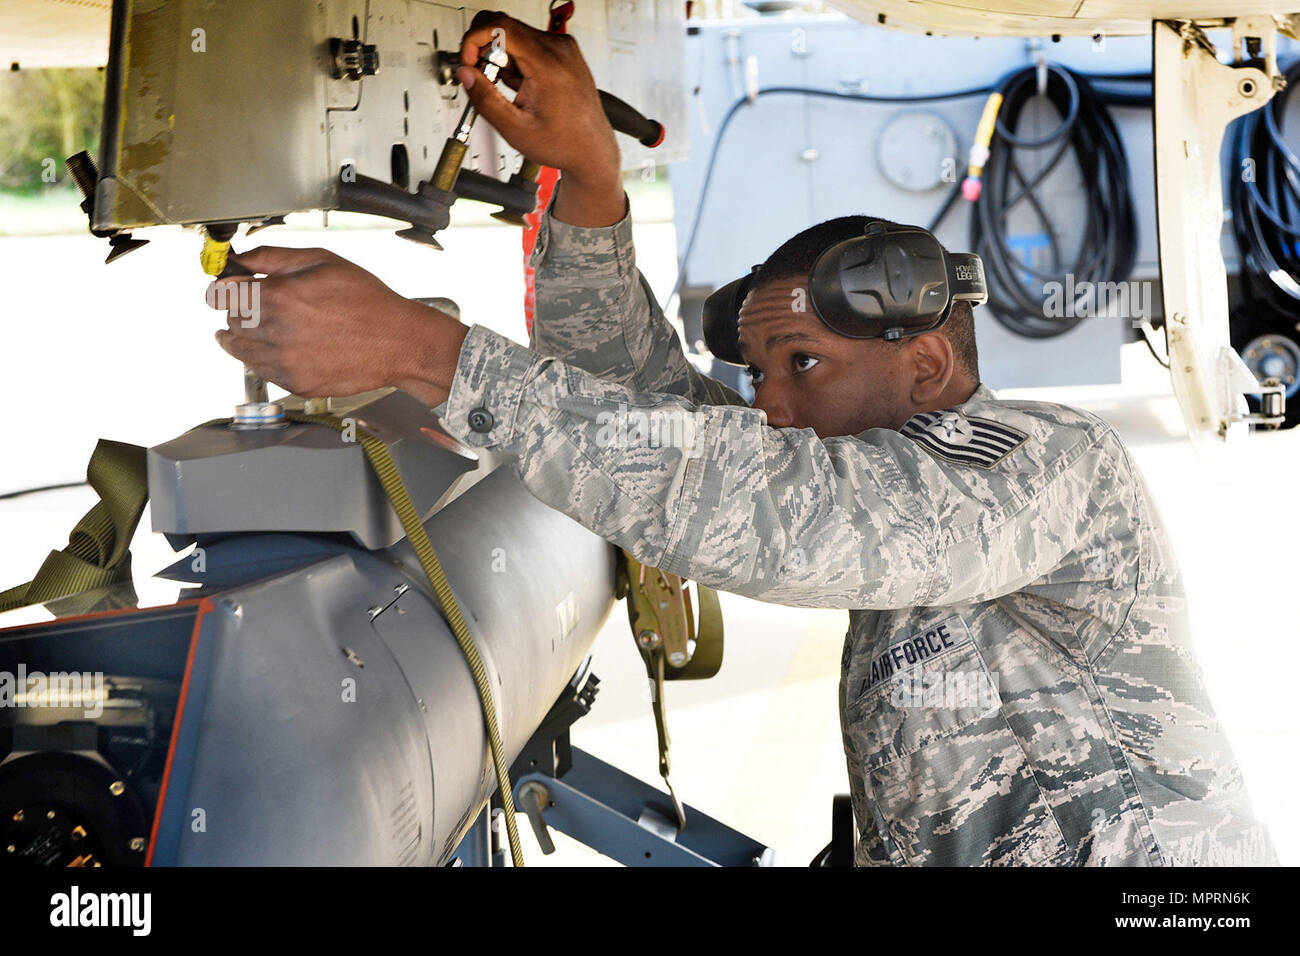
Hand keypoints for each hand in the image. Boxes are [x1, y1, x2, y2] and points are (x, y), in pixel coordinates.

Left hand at [207, 246, 467, 406]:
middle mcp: (275, 332)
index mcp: (278, 297)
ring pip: (239, 349)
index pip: (219, 295)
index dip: (224, 288)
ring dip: (247, 336)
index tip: (232, 288)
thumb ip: (273, 257)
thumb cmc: (366, 300)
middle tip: (261, 306)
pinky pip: (261, 370)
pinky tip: (287, 346)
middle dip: (240, 311)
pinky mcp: (293, 383)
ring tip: (270, 328)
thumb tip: (239, 257)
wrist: (397, 343)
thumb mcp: (322, 261)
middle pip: (229, 321)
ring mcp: (283, 362)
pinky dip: (266, 358)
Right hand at [457, 11, 624, 226]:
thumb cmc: (565, 143)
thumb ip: (485, 100)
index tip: (469, 60)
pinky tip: (522, 87)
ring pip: (515, 35)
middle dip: (485, 50)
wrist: (592, 150)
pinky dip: (516, 62)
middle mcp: (558, 49)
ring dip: (501, 59)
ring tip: (511, 92)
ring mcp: (563, 49)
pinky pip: (528, 45)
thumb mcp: (516, 129)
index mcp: (547, 64)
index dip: (474, 39)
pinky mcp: (563, 53)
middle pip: (505, 26)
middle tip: (484, 79)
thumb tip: (466, 74)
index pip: (499, 25)